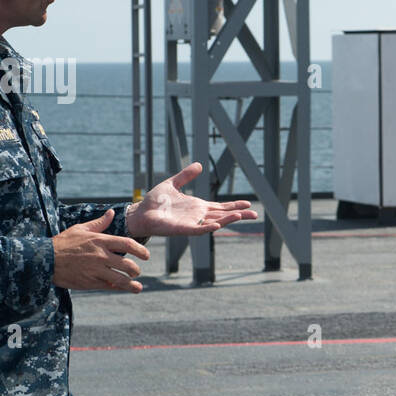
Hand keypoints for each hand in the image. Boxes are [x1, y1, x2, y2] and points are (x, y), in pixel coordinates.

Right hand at [52, 209, 150, 292]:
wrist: (45, 259)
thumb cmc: (63, 243)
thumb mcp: (81, 229)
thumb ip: (99, 223)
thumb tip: (112, 213)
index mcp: (100, 240)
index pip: (128, 244)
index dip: (141, 251)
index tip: (146, 256)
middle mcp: (101, 256)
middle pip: (128, 265)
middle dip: (136, 270)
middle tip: (136, 272)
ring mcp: (96, 270)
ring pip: (121, 279)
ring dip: (131, 284)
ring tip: (137, 286)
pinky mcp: (90, 282)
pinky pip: (109, 286)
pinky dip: (117, 288)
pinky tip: (121, 288)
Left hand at [125, 162, 257, 237]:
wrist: (140, 212)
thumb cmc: (154, 201)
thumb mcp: (172, 183)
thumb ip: (186, 175)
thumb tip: (199, 165)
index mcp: (197, 207)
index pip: (220, 207)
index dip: (234, 205)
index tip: (248, 204)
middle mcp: (197, 216)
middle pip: (223, 215)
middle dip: (239, 214)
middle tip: (255, 214)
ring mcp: (191, 223)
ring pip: (214, 222)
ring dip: (227, 220)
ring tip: (241, 216)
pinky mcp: (181, 229)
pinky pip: (197, 230)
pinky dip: (207, 228)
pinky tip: (217, 225)